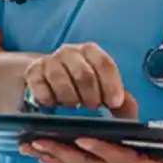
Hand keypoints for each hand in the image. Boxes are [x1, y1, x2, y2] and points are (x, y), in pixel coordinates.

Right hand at [22, 42, 137, 115]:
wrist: (48, 79)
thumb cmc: (82, 86)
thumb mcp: (103, 90)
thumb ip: (121, 101)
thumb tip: (129, 110)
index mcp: (90, 51)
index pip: (104, 63)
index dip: (111, 85)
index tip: (114, 103)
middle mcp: (69, 52)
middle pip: (83, 73)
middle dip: (91, 95)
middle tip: (92, 106)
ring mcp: (49, 61)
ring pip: (60, 79)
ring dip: (70, 98)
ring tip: (73, 105)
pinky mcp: (33, 73)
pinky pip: (41, 87)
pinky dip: (49, 99)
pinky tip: (54, 103)